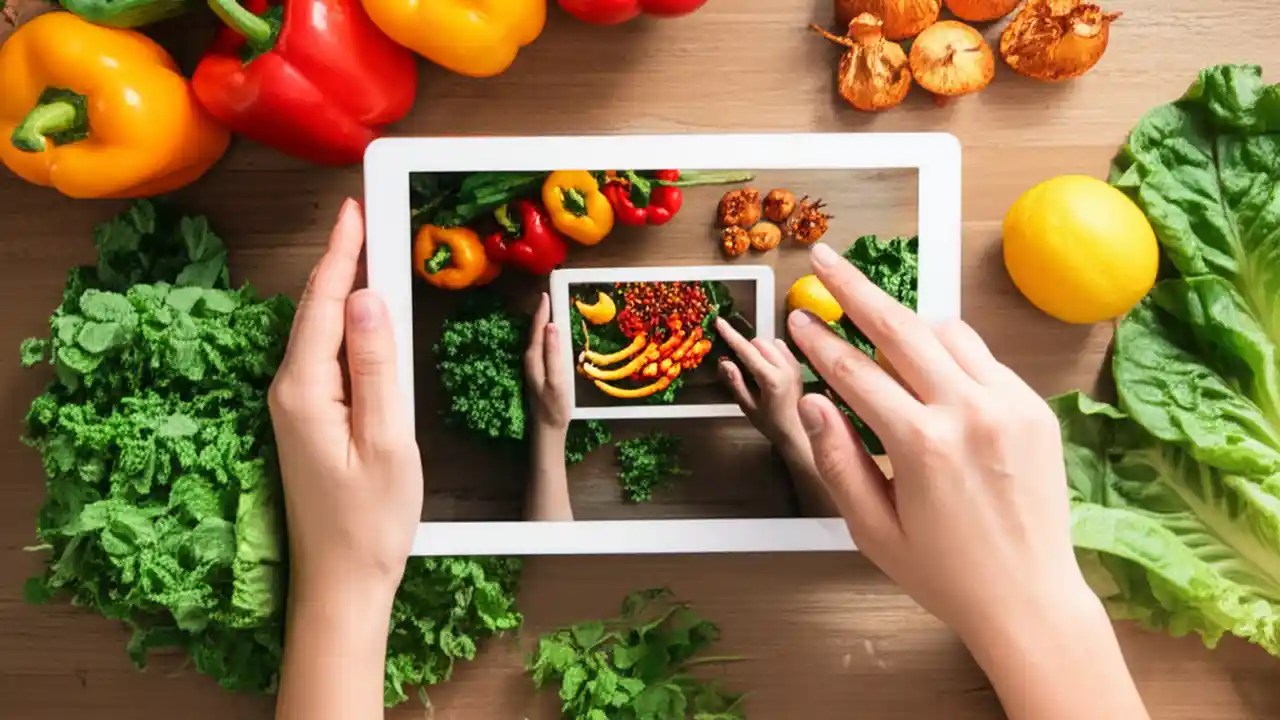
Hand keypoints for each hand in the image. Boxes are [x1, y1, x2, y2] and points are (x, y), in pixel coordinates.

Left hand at [268, 199, 422, 600]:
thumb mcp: (387, 439)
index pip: (323, 305)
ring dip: (342, 293)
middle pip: (315, 313)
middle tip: (366, 218)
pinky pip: (326, 360)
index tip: (354, 209)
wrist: (342, 582)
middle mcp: (289, 392)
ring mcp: (295, 408)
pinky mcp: (307, 422)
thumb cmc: (371, 520)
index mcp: (305, 391)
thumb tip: (366, 299)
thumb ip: (377, 367)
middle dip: (340, 262)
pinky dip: (345, 330)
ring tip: (368, 253)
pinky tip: (364, 321)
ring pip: (319, 335)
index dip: (340, 254)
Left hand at [525, 292, 569, 432]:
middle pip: (535, 332)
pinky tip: (552, 336)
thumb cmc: (555, 405)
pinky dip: (545, 337)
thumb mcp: (557, 378)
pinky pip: (541, 347)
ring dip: (542, 324)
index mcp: (534, 358)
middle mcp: (530, 360)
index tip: (546, 295)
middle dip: (541, 314)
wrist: (548, 428)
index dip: (542, 312)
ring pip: (537, 339)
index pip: (538, 329)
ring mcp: (534, 367)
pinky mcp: (539, 372)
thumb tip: (551, 326)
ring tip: (550, 310)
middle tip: (549, 297)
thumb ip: (553, 352)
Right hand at [715, 317, 807, 452]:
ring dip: (759, 349)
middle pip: (759, 342)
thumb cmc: (772, 425)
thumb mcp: (748, 407)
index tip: (720, 322)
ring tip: (755, 369)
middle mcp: (786, 367)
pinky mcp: (799, 365)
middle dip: (746, 347)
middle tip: (739, 365)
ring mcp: (795, 365)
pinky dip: (771, 351)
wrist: (800, 434)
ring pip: (771, 342)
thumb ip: (736, 383)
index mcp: (772, 378)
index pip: (747, 350)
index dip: (731, 335)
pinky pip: (782, 347)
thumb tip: (724, 362)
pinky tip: (769, 367)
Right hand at [788, 242, 1094, 645]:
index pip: (855, 372)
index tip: (797, 317)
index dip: (819, 341)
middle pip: (900, 327)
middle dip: (855, 289)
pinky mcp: (1034, 407)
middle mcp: (969, 412)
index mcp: (922, 445)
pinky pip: (982, 356)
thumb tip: (812, 399)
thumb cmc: (945, 574)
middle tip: (825, 259)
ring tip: (874, 317)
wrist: (1030, 599)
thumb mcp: (871, 529)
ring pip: (947, 331)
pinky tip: (927, 363)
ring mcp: (1009, 404)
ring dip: (905, 317)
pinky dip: (948, 348)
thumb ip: (837, 459)